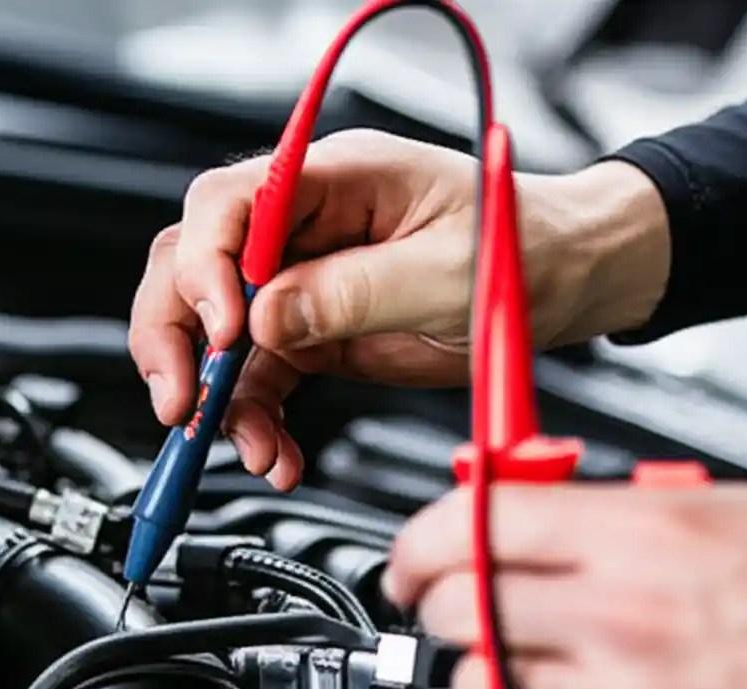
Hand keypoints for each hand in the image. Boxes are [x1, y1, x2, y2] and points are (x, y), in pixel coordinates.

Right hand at [129, 128, 669, 488]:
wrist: (570, 278)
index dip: (206, 266)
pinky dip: (255, 418)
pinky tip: (275, 451)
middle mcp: (303, 224)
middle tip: (185, 398)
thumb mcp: (446, 272)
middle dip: (176, 334)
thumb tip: (268, 318)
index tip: (224, 331)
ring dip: (216, 394)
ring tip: (245, 445)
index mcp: (333, 179)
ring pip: (217, 332)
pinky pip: (260, 376)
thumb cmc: (526, 245)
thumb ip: (353, 293)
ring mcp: (304, 279)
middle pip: (195, 264)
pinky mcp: (315, 330)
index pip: (228, 203)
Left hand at [383, 483, 746, 688]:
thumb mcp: (702, 500)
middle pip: (454, 605)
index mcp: (630, 527)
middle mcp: (616, 607)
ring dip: (477, 663)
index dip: (413, 542)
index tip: (407, 558)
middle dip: (439, 601)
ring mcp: (626, 687)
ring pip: (480, 681)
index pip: (463, 522)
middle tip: (451, 598)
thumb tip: (515, 507)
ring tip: (504, 648)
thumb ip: (593, 506)